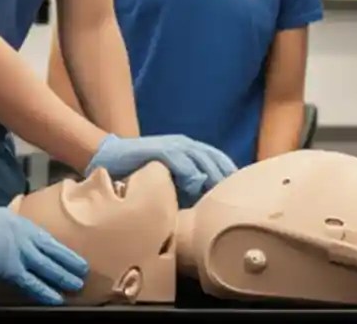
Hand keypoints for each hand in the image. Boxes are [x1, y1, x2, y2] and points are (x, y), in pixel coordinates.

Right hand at [0, 206, 87, 304]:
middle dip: (70, 261)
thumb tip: (12, 238)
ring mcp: (18, 250)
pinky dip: (45, 290)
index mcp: (20, 222)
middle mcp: (24, 234)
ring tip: (78, 285)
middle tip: (85, 271)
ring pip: (48, 266)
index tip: (72, 256)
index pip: (46, 238)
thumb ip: (7, 228)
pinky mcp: (9, 267)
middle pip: (53, 250)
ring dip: (64, 276)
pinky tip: (56, 298)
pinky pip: (31, 281)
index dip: (61, 249)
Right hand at [89, 133, 237, 204]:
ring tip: (224, 195)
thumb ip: (188, 190)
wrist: (110, 157)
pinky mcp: (161, 149)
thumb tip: (208, 210)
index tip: (246, 196)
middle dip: (228, 178)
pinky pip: (181, 161)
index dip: (232, 177)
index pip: (220, 162)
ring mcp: (174, 146)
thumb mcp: (170, 181)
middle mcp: (186, 146)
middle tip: (241, 199)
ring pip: (202, 159)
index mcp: (192, 151)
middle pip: (216, 160)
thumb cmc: (141, 174)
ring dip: (213, 175)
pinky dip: (191, 173)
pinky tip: (197, 187)